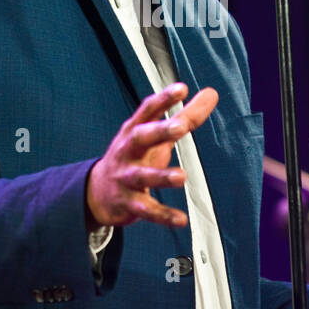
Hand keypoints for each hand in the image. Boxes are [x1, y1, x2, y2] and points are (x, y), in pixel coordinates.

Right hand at [85, 82, 217, 229]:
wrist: (97, 192)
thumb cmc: (133, 156)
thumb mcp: (155, 134)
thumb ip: (186, 115)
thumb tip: (211, 94)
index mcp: (134, 130)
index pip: (148, 110)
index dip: (164, 99)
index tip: (182, 89)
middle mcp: (128, 151)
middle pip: (141, 138)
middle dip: (159, 131)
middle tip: (181, 127)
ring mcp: (126, 177)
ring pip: (142, 176)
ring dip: (161, 176)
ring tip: (181, 177)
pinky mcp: (128, 203)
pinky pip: (146, 210)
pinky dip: (162, 215)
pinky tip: (180, 220)